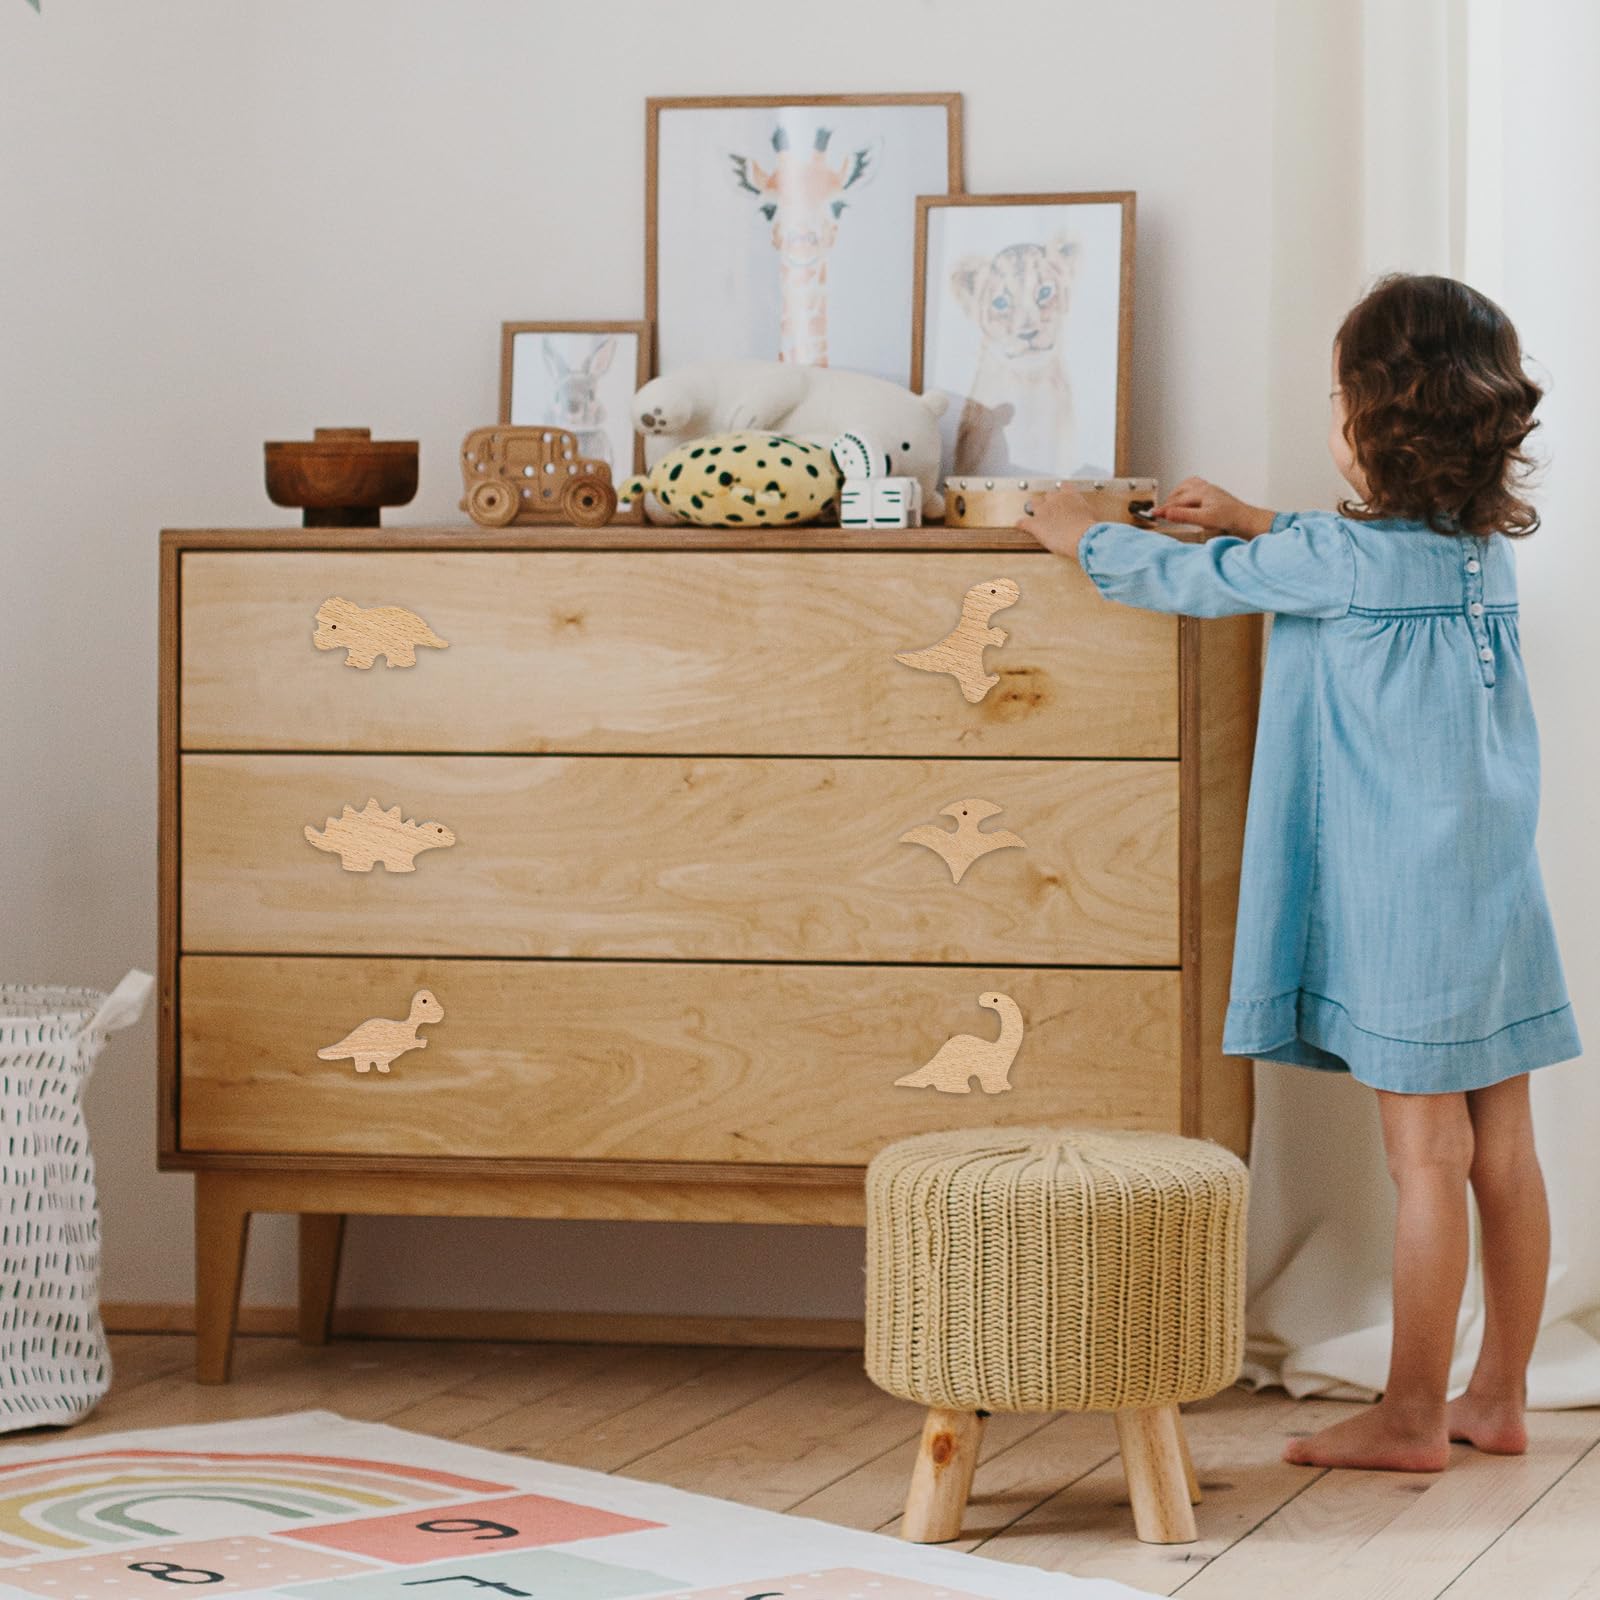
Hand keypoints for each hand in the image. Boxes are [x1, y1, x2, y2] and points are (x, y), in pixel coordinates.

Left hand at [1015, 485, 1097, 558]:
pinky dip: (1021, 524)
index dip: (1062, 493)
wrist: (1083, 536)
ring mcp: (1043, 510)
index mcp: (1070, 494)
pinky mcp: (1035, 523)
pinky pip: (1023, 522)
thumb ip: (1083, 511)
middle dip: (1048, 503)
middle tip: (1051, 511)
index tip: (1062, 498)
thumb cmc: (1090, 528)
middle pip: (1047, 496)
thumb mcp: (1091, 514)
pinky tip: (1020, 526)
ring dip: (1034, 510)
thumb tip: (1084, 515)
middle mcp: (1055, 499)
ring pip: (1033, 504)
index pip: (1063, 486)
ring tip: (1036, 517)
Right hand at [1151, 477, 1275, 534]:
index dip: (1163, 508)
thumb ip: (1184, 515)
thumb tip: (1166, 512)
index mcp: (1201, 491)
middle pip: (1180, 492)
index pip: (1176, 501)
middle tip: (1159, 512)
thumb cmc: (1230, 519)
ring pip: (1187, 486)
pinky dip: (1186, 491)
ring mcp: (1209, 489)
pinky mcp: (1213, 494)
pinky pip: (1195, 486)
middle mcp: (1204, 488)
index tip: (1152, 514)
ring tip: (1169, 504)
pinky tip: (1187, 499)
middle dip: (1168, 501)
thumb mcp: (1204, 519)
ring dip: (1176, 494)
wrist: (1247, 520)